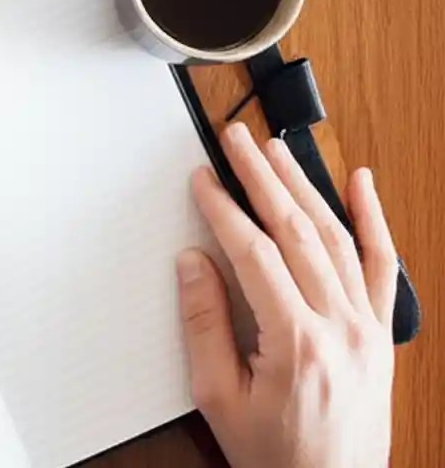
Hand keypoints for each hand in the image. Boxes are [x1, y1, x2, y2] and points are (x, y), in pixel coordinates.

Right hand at [178, 123, 396, 467]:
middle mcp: (341, 328)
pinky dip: (373, 221)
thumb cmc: (275, 455)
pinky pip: (382, 266)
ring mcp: (368, 328)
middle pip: (298, 232)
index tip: (204, 179)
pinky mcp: (381, 333)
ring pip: (338, 239)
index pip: (256, 255)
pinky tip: (361, 184)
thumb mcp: (219, 397)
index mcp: (297, 344)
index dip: (224, 210)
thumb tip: (194, 264)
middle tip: (238, 140)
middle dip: (262, 178)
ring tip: (278, 151)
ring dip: (305, 187)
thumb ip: (204, 326)